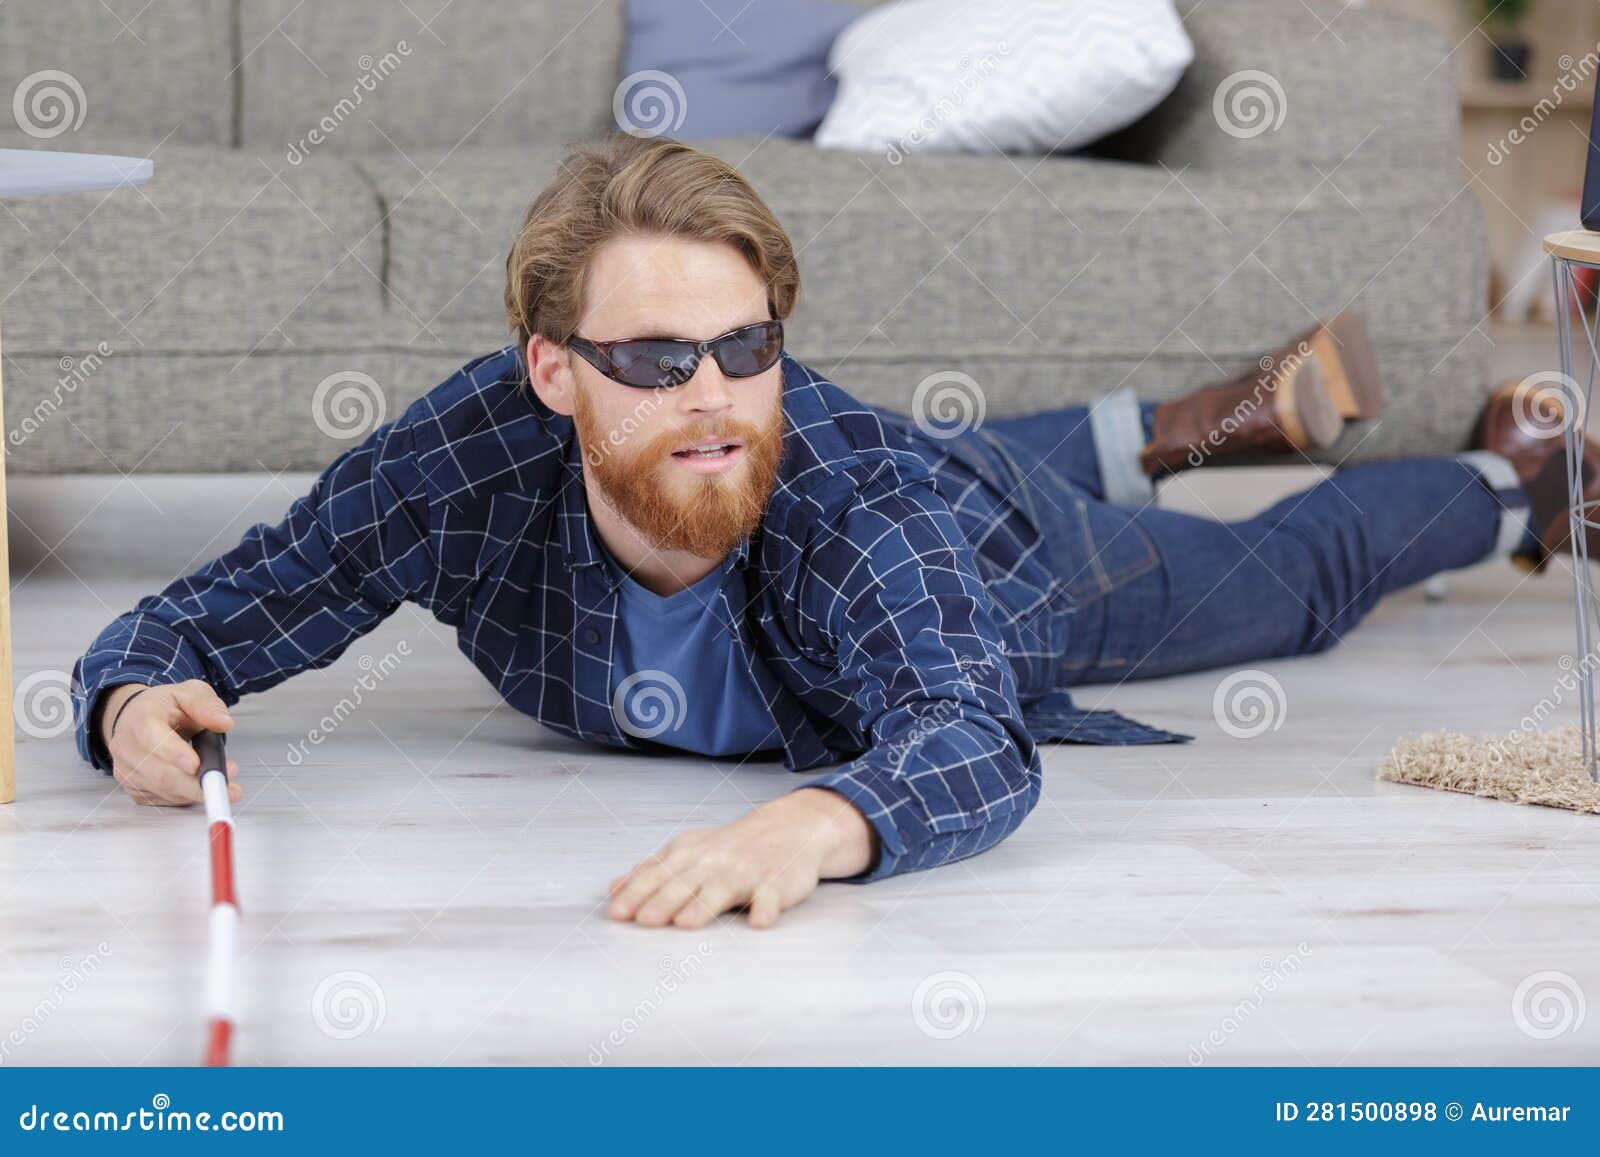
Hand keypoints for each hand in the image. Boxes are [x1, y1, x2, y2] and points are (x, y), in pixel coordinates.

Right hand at [100, 679, 240, 806]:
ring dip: (196, 791)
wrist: (136, 717)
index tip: (196, 765)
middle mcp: (127, 746)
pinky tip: (200, 785)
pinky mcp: (133, 787)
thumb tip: (224, 723)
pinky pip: (163, 799)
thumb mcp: (190, 692)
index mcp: (140, 717)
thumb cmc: (166, 706)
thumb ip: (207, 705)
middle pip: (159, 774)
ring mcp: (127, 769)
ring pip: (163, 790)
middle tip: (228, 787)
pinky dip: (187, 797)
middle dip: (195, 784)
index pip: (152, 738)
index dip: (174, 754)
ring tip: (224, 781)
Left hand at [607, 788, 877, 928]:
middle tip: (645, 921)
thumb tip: (614, 891)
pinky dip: (766, 908)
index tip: (617, 914)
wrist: (788, 829)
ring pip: (722, 889)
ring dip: (704, 905)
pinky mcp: (777, 883)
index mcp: (689, 854)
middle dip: (663, 901)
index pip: (657, 874)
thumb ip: (652, 872)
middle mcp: (714, 862)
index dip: (636, 894)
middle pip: (684, 883)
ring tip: (687, 923)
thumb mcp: (688, 852)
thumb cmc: (730, 848)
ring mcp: (746, 872)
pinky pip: (771, 896)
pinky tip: (759, 920)